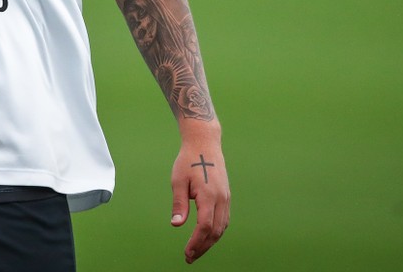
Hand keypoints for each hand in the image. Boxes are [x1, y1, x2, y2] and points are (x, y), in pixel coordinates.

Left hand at [171, 140, 229, 262]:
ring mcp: (226, 198)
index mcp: (208, 195)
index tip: (187, 253)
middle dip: (202, 247)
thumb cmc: (188, 161)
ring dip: (210, 242)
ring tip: (196, 251)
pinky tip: (205, 237)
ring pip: (221, 228)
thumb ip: (179, 204)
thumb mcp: (178, 181)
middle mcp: (221, 199)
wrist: (205, 144)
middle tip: (189, 257)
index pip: (204, 226)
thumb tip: (176, 225)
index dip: (196, 242)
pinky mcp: (226, 197)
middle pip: (215, 231)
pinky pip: (224, 220)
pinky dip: (216, 232)